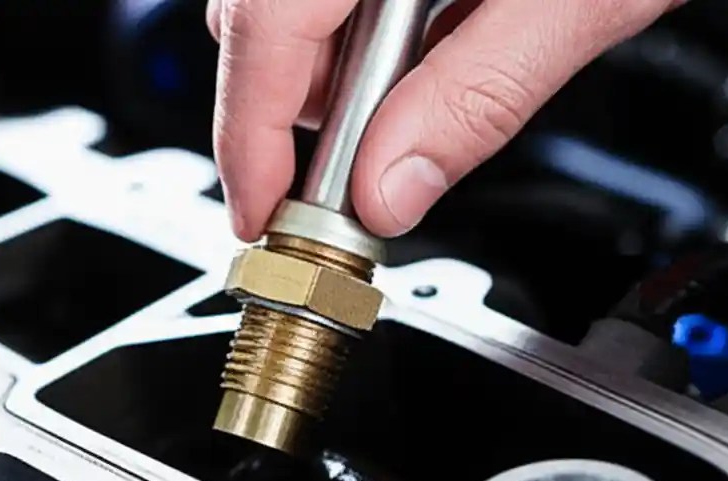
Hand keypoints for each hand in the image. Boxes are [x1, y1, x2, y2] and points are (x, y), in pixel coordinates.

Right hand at [206, 0, 684, 240]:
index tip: (265, 213)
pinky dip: (360, 31)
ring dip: (332, 73)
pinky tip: (426, 46)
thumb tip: (391, 190)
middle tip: (352, 181)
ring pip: (289, 1)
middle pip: (259, 18)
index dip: (250, 137)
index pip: (263, 29)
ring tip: (415, 100)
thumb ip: (477, 97)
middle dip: (295, 112)